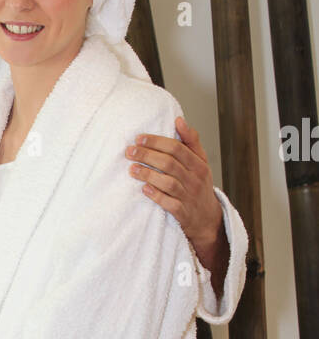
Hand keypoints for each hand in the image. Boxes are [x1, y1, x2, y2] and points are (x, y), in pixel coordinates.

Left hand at [126, 117, 227, 281]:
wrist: (208, 219)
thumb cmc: (199, 185)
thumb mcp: (201, 162)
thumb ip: (191, 141)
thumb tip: (179, 120)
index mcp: (199, 164)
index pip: (177, 148)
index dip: (156, 142)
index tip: (138, 138)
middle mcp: (195, 179)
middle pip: (169, 163)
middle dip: (147, 156)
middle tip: (129, 152)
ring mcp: (189, 196)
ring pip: (168, 182)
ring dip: (148, 175)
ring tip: (132, 169)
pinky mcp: (183, 212)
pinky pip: (169, 203)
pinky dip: (156, 195)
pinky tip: (144, 189)